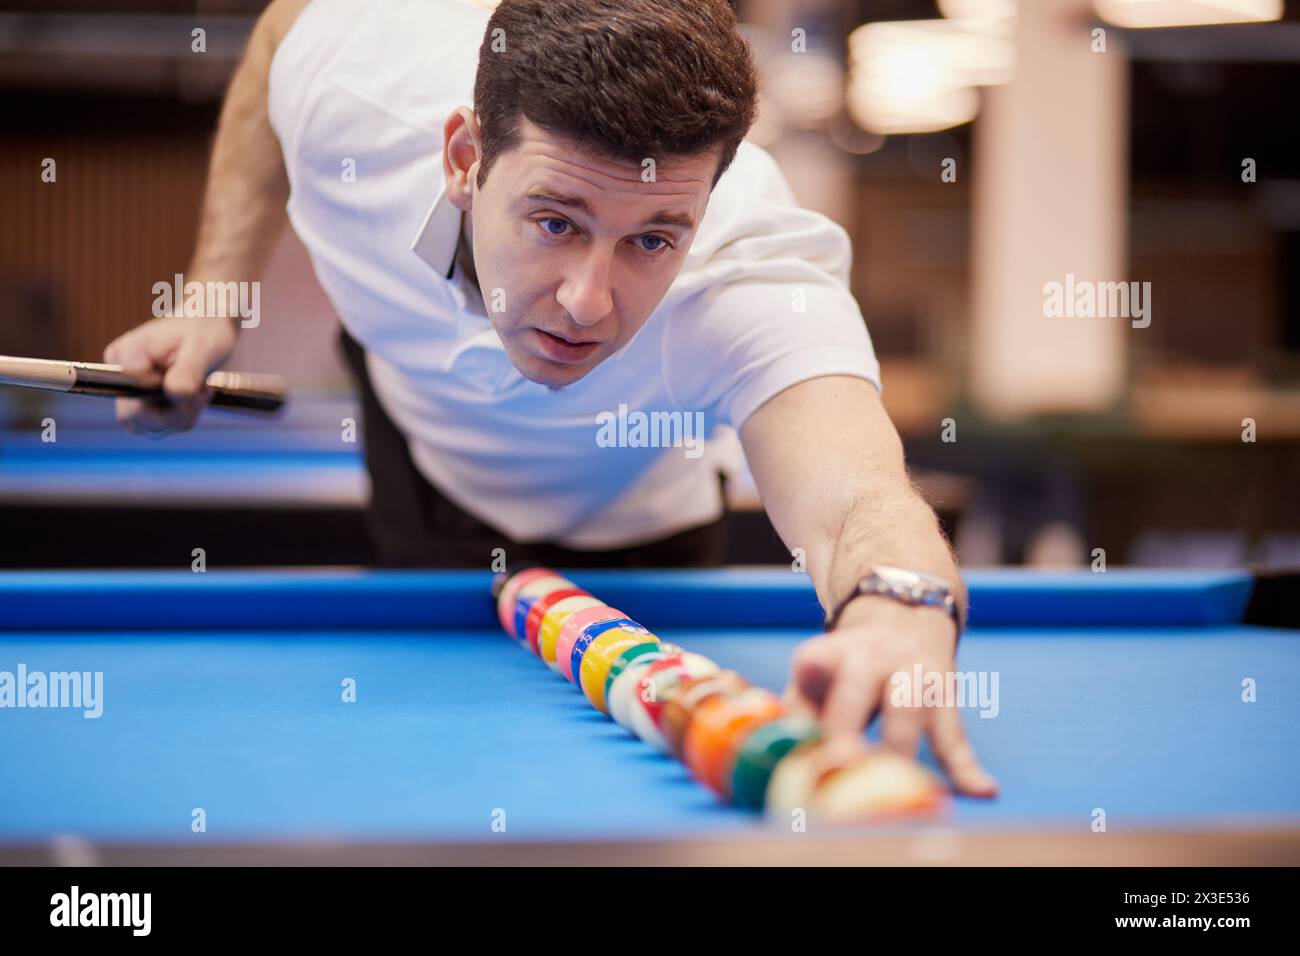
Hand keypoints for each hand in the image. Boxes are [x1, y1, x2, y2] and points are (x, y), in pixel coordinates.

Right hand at [103, 315, 237, 437]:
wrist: (205, 327)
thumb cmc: (204, 331)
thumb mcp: (203, 348)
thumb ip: (188, 371)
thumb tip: (175, 394)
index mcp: (128, 353)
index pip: (134, 398)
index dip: (169, 403)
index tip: (199, 388)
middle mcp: (119, 373)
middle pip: (136, 419)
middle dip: (176, 415)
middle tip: (202, 392)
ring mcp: (126, 389)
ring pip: (148, 426)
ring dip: (180, 417)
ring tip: (199, 390)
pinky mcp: (138, 401)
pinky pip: (156, 424)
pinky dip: (179, 417)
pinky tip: (192, 397)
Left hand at [784, 597, 998, 796]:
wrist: (905, 612)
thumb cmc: (848, 665)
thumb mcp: (816, 673)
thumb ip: (797, 712)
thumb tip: (782, 756)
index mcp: (831, 651)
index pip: (812, 666)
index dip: (803, 707)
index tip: (798, 747)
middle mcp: (871, 657)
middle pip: (858, 690)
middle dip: (847, 730)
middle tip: (839, 768)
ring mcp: (912, 673)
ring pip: (909, 711)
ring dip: (899, 751)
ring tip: (893, 790)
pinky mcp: (945, 693)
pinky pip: (955, 733)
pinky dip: (966, 765)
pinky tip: (981, 790)